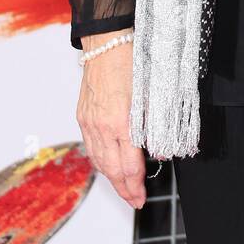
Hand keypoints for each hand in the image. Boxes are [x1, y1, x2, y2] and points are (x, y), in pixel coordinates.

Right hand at [76, 33, 146, 209]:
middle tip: (134, 201)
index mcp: (121, 122)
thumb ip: (155, 125)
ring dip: (111, 178)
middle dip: (123, 189)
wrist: (106, 42)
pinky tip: (107, 165)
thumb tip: (160, 149)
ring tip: (123, 189)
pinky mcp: (83, 115)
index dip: (135, 185)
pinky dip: (100, 160)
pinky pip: (90, 147)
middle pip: (112, 169)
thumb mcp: (152, 93)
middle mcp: (101, 126)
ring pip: (99, 160)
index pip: (129, 166)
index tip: (141, 197)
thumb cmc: (131, 61)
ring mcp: (89, 122)